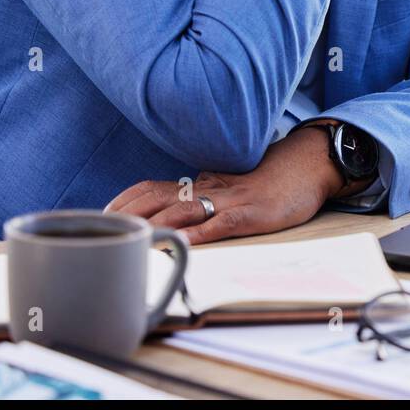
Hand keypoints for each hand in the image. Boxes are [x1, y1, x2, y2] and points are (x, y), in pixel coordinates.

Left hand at [104, 127, 344, 245]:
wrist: (308, 165)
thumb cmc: (270, 178)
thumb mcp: (230, 184)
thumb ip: (204, 195)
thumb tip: (177, 208)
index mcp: (201, 182)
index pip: (151, 187)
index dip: (124, 200)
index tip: (101, 216)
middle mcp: (208, 188)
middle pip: (156, 196)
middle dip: (127, 214)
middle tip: (102, 231)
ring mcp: (229, 200)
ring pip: (182, 209)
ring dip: (153, 225)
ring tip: (129, 239)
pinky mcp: (251, 214)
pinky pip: (219, 223)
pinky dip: (197, 234)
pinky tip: (181, 245)